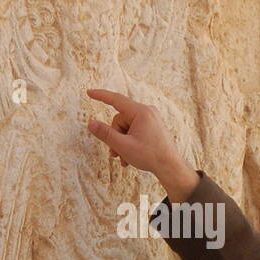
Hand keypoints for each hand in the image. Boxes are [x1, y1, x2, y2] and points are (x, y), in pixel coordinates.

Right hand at [84, 88, 199, 201]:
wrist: (170, 167)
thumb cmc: (150, 156)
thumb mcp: (123, 146)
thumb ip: (105, 134)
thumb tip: (91, 123)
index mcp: (141, 112)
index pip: (116, 100)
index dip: (101, 96)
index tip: (89, 92)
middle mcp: (147, 112)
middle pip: (120, 119)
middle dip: (115, 137)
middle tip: (116, 153)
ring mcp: (151, 119)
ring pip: (126, 127)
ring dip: (122, 142)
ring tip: (124, 158)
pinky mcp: (152, 126)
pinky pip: (134, 130)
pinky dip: (130, 142)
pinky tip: (130, 156)